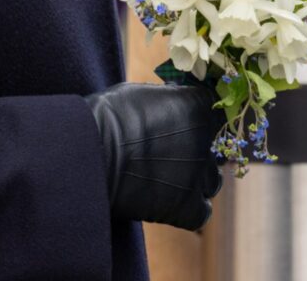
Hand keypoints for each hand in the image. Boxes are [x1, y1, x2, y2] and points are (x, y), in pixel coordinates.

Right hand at [87, 82, 223, 229]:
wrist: (90, 154)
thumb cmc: (107, 117)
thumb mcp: (142, 94)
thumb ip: (168, 100)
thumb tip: (172, 102)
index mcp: (199, 107)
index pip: (216, 115)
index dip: (200, 124)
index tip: (184, 128)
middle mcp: (207, 140)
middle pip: (214, 151)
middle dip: (197, 154)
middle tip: (170, 157)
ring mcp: (199, 174)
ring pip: (212, 181)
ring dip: (196, 182)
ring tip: (169, 182)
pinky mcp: (186, 206)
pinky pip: (202, 213)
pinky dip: (190, 211)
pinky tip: (171, 204)